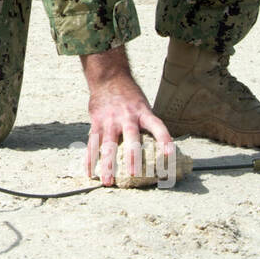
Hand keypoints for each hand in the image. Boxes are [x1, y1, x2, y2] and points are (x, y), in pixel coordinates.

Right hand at [81, 47, 174, 185]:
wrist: (109, 77)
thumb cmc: (130, 96)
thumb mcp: (143, 105)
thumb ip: (147, 125)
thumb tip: (161, 148)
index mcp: (143, 112)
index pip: (158, 126)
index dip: (164, 140)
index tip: (169, 154)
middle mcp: (127, 116)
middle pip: (131, 138)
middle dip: (132, 157)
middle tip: (134, 174)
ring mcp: (110, 120)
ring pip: (108, 144)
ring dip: (107, 164)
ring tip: (108, 181)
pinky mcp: (97, 122)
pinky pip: (92, 143)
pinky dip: (90, 159)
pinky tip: (90, 172)